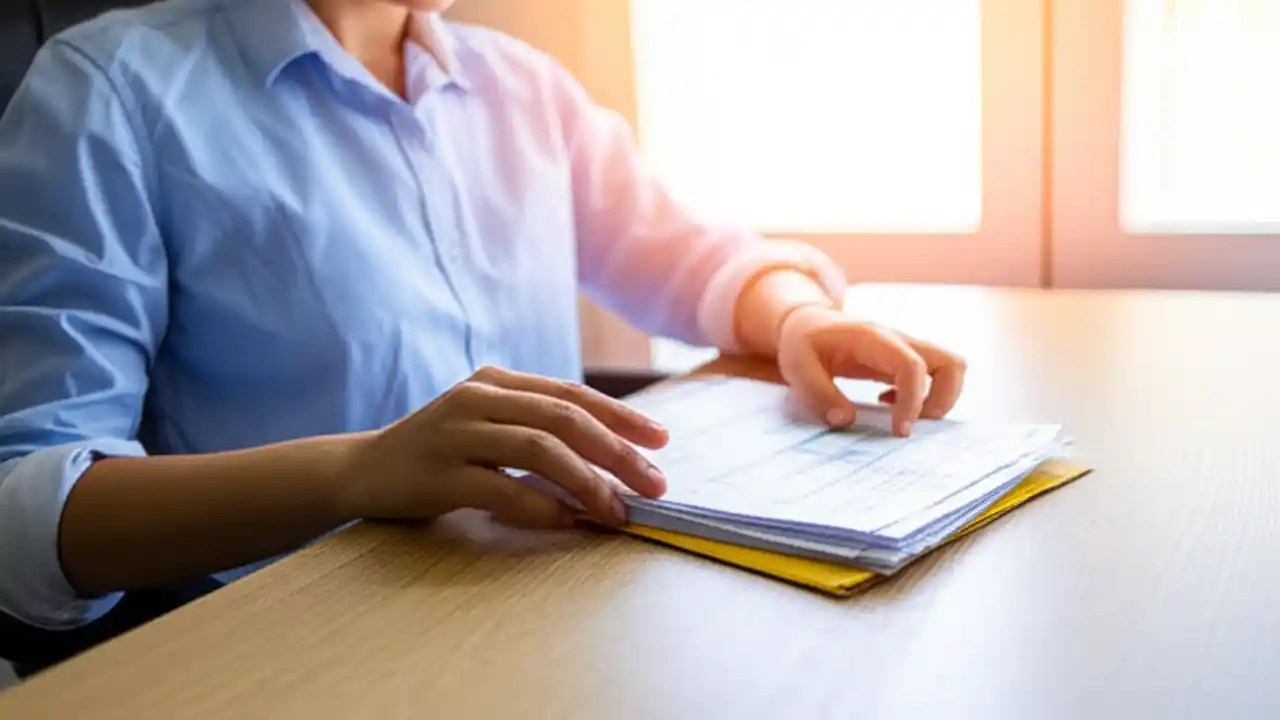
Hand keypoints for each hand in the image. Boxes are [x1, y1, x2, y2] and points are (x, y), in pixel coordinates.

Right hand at [336, 366, 668, 528]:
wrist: (361, 471)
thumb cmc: (439, 453)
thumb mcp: (487, 424)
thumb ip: (537, 431)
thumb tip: (612, 464)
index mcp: (497, 381)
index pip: (571, 394)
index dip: (621, 417)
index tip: (661, 440)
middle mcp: (477, 398)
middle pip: (563, 418)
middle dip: (617, 451)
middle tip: (654, 483)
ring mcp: (455, 434)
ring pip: (538, 449)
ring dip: (587, 482)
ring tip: (616, 510)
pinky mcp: (437, 474)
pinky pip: (500, 489)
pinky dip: (539, 507)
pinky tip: (566, 522)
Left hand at [776, 305, 965, 435]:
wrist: (806, 322)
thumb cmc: (802, 343)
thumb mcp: (797, 368)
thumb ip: (819, 394)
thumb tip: (846, 421)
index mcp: (873, 338)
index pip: (911, 365)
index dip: (913, 401)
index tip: (898, 430)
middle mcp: (897, 340)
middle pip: (950, 362)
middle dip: (943, 400)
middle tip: (910, 425)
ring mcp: (905, 348)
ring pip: (950, 367)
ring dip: (940, 398)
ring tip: (903, 416)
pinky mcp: (903, 359)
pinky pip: (934, 375)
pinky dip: (924, 395)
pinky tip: (887, 403)